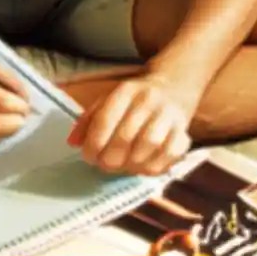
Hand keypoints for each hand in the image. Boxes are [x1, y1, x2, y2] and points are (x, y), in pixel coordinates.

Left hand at [70, 73, 198, 175]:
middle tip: (105, 165)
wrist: (173, 88)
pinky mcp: (183, 132)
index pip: (105, 119)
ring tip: (123, 166)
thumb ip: (87, 121)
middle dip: (110, 159)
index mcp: (126, 90)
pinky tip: (142, 167)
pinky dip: (152, 167)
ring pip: (148, 146)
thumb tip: (73, 143)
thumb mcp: (107, 101)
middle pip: (125, 137)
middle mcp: (149, 100)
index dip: (93, 144)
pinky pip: (169, 155)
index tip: (88, 156)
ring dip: (131, 164)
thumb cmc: (133, 101)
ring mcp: (169, 116)